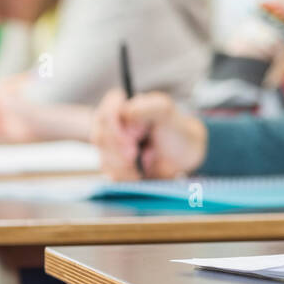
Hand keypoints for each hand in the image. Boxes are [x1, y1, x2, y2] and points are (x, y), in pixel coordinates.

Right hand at [91, 90, 206, 179]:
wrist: (184, 157)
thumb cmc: (176, 129)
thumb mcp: (166, 111)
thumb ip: (147, 107)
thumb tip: (124, 112)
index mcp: (124, 107)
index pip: (106, 112)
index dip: (114, 127)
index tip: (132, 139)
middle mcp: (113, 125)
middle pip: (100, 137)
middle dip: (120, 150)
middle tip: (136, 153)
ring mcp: (111, 147)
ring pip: (104, 158)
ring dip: (125, 165)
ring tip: (145, 161)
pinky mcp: (114, 165)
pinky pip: (111, 174)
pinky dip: (127, 176)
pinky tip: (140, 172)